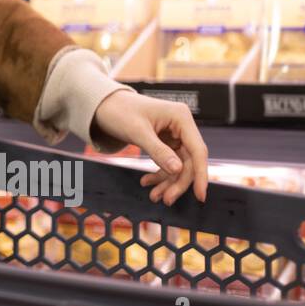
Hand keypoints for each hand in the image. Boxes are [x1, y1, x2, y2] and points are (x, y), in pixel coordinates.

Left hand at [92, 90, 209, 205]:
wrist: (103, 105)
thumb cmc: (119, 111)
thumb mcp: (137, 132)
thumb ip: (158, 151)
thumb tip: (178, 170)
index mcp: (181, 117)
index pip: (198, 150)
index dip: (200, 174)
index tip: (200, 196)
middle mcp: (182, 125)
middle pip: (189, 161)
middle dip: (177, 182)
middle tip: (165, 200)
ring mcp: (174, 134)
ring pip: (179, 165)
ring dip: (167, 182)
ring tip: (154, 196)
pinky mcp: (166, 141)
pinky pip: (168, 163)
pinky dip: (159, 175)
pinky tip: (146, 182)